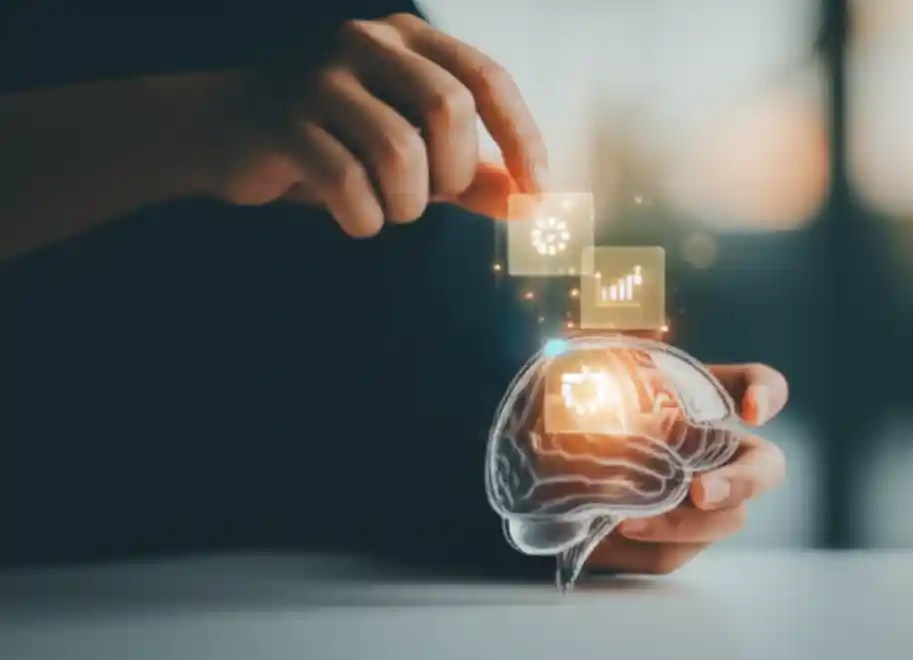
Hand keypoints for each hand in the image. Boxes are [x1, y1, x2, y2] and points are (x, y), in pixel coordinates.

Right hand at [196, 13, 546, 235]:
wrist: (225, 132)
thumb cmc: (336, 141)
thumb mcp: (413, 153)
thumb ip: (472, 174)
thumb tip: (530, 205)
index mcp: (409, 38)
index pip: (487, 78)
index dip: (522, 137)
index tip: (538, 191)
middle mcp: (367, 42)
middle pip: (448, 108)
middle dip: (453, 172)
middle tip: (434, 198)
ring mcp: (320, 76)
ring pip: (399, 151)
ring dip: (406, 203)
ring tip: (389, 209)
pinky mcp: (282, 120)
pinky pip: (348, 183)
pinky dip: (364, 217)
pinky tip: (356, 217)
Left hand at [585, 363, 788, 574]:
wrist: (552, 459)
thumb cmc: (582, 413)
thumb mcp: (585, 390)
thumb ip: (592, 388)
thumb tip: (575, 409)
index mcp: (706, 400)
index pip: (759, 384)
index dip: (767, 394)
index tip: (751, 410)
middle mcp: (720, 451)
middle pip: (765, 468)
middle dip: (740, 482)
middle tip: (702, 492)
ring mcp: (705, 501)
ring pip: (724, 521)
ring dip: (682, 526)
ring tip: (628, 523)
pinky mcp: (676, 541)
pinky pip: (671, 554)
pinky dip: (638, 550)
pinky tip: (602, 540)